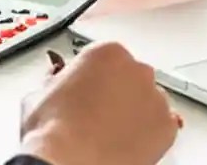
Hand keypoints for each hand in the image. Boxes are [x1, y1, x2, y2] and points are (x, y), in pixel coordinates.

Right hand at [19, 43, 180, 164]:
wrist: (69, 162)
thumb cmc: (54, 132)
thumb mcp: (39, 93)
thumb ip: (55, 78)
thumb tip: (56, 78)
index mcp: (108, 53)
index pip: (105, 59)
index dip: (93, 78)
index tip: (88, 90)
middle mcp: (137, 70)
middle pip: (130, 77)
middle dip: (117, 93)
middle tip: (97, 114)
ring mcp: (155, 97)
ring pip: (148, 101)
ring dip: (134, 112)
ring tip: (110, 133)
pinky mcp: (167, 126)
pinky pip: (162, 126)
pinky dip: (149, 134)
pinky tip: (126, 143)